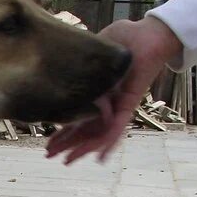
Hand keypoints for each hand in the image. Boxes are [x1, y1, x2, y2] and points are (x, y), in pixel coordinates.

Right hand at [46, 16, 183, 164]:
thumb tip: (58, 65)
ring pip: (98, 133)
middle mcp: (106, 103)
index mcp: (96, 92)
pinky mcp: (129, 104)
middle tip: (48, 155)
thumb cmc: (126, 38)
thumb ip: (81, 62)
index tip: (47, 140)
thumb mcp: (94, 50)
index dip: (61, 130)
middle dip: (65, 144)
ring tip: (66, 161)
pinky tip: (100, 158)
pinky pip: (118, 127)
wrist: (150, 34)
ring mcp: (117, 105)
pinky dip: (109, 143)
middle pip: (83, 129)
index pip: (75, 116)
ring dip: (82, 149)